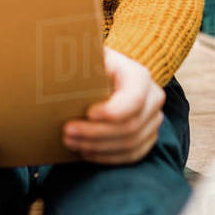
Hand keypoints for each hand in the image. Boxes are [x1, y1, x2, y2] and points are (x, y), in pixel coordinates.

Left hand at [62, 46, 164, 164]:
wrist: (108, 76)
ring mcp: (153, 119)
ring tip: (70, 142)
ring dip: (97, 147)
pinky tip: (85, 152)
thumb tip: (61, 67)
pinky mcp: (148, 136)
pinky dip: (106, 157)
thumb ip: (81, 62)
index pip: (134, 99)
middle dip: (95, 133)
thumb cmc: (93, 66)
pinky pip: (132, 155)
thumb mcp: (89, 58)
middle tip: (67, 133)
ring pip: (130, 144)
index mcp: (139, 76)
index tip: (87, 114)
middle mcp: (153, 98)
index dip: (112, 111)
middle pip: (130, 125)